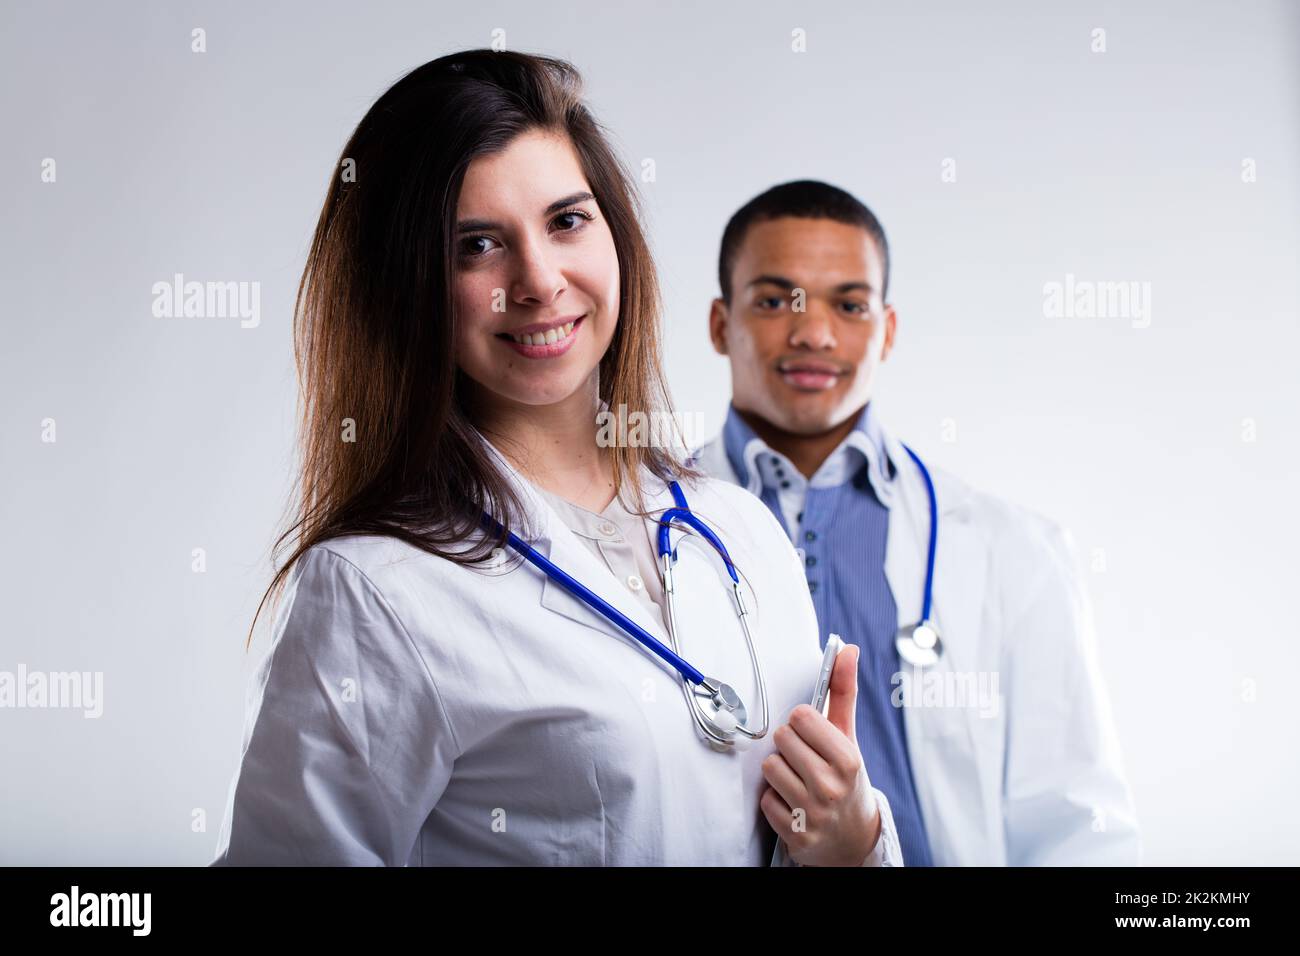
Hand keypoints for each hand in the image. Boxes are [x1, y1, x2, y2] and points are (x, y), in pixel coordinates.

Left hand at [760, 643, 881, 865]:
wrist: (853, 839)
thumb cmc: (846, 778)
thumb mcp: (848, 737)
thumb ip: (843, 692)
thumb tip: (847, 649)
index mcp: (847, 759)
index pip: (800, 717)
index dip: (802, 723)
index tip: (813, 735)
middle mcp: (831, 787)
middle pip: (781, 739)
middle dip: (790, 746)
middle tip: (806, 760)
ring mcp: (812, 813)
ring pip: (770, 767)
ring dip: (780, 772)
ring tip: (800, 781)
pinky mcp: (795, 835)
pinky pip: (765, 800)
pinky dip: (775, 800)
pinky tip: (794, 803)